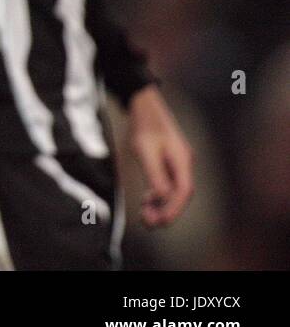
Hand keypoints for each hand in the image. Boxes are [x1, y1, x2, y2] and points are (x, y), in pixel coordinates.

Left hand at [127, 85, 193, 226]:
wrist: (142, 102)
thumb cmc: (143, 124)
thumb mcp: (144, 149)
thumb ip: (154, 173)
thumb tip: (161, 196)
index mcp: (182, 159)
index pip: (184, 191)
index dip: (174, 209)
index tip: (160, 221)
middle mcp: (183, 162)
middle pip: (181, 193)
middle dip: (167, 210)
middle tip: (148, 223)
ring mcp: (177, 160)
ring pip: (174, 189)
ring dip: (161, 204)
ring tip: (145, 215)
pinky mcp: (168, 159)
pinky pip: (168, 182)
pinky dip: (158, 193)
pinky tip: (147, 200)